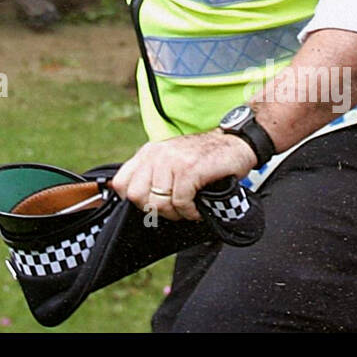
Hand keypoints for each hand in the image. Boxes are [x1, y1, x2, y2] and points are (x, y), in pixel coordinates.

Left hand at [111, 131, 256, 222]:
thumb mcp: (171, 161)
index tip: (153, 206)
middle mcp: (157, 154)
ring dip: (176, 213)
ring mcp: (172, 160)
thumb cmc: (204, 158)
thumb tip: (134, 199)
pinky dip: (190, 212)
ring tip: (188, 208)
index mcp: (148, 153)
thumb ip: (152, 175)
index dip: (134, 201)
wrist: (235, 143)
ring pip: (158, 202)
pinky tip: (198, 208)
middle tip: (173, 209)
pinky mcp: (189, 169)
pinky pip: (180, 201)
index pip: (121, 184)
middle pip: (136, 196)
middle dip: (155, 210)